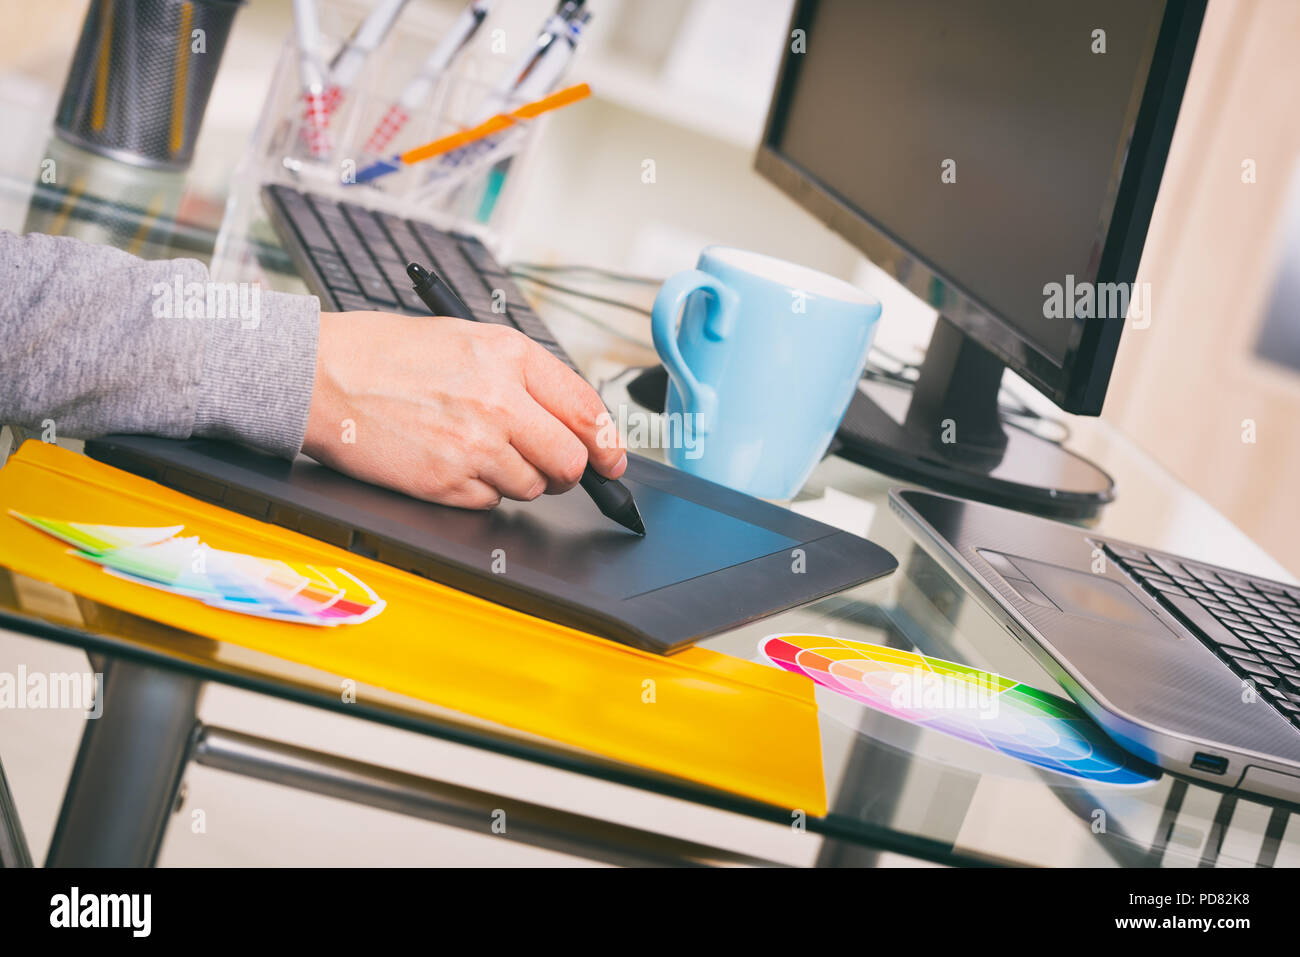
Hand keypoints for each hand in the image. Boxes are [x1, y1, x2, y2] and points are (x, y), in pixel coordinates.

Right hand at [303, 311, 626, 507]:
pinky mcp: (445, 483)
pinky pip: (489, 503)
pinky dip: (478, 492)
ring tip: (476, 451)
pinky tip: (448, 463)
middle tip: (554, 470)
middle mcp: (499, 400)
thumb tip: (568, 418)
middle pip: (570, 460)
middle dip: (568, 472)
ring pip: (532, 488)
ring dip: (517, 480)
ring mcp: (473, 446)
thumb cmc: (383, 353)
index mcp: (509, 355)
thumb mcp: (464, 339)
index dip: (607, 442)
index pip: (585, 408)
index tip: (611, 459)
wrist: (316, 376)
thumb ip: (521, 376)